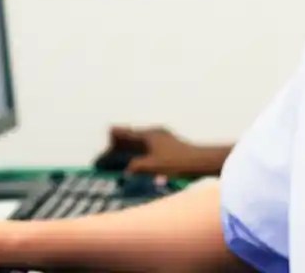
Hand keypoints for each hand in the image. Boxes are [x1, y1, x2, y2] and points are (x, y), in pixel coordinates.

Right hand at [108, 126, 231, 176]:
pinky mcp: (170, 147)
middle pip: (131, 138)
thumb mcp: (153, 166)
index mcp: (148, 134)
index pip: (123, 133)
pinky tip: (140, 167)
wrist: (203, 162)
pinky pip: (148, 149)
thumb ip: (136, 167)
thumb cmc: (178, 163)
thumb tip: (126, 171)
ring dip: (129, 153)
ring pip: (140, 144)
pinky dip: (140, 156)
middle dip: (118, 148)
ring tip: (120, 164)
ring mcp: (163, 139)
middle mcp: (155, 133)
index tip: (101, 152)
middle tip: (107, 160)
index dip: (111, 143)